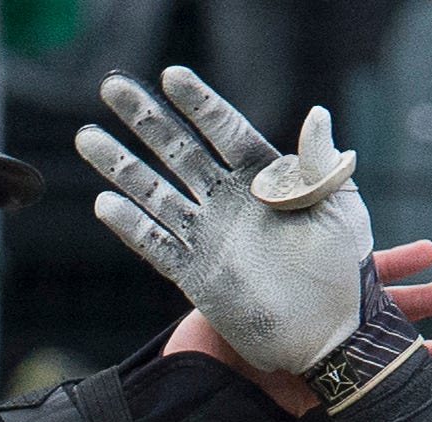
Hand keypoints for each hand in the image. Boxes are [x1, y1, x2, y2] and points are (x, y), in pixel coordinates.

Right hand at [77, 66, 371, 372]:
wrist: (335, 335)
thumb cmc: (346, 270)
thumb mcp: (340, 208)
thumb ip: (319, 165)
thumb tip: (316, 115)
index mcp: (265, 180)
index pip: (224, 131)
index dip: (199, 103)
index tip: (171, 76)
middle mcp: (230, 203)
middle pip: (179, 152)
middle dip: (145, 119)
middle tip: (112, 87)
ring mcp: (209, 238)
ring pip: (156, 194)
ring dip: (121, 167)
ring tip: (86, 137)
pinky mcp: (196, 275)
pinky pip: (156, 246)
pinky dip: (131, 227)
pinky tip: (104, 203)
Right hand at [167, 240, 431, 417]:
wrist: (159, 418)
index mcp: (315, 386)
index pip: (381, 369)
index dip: (423, 359)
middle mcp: (308, 348)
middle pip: (374, 323)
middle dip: (420, 307)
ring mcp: (287, 320)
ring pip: (348, 291)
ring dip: (392, 273)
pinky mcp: (262, 296)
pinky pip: (305, 268)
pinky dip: (336, 254)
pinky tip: (370, 236)